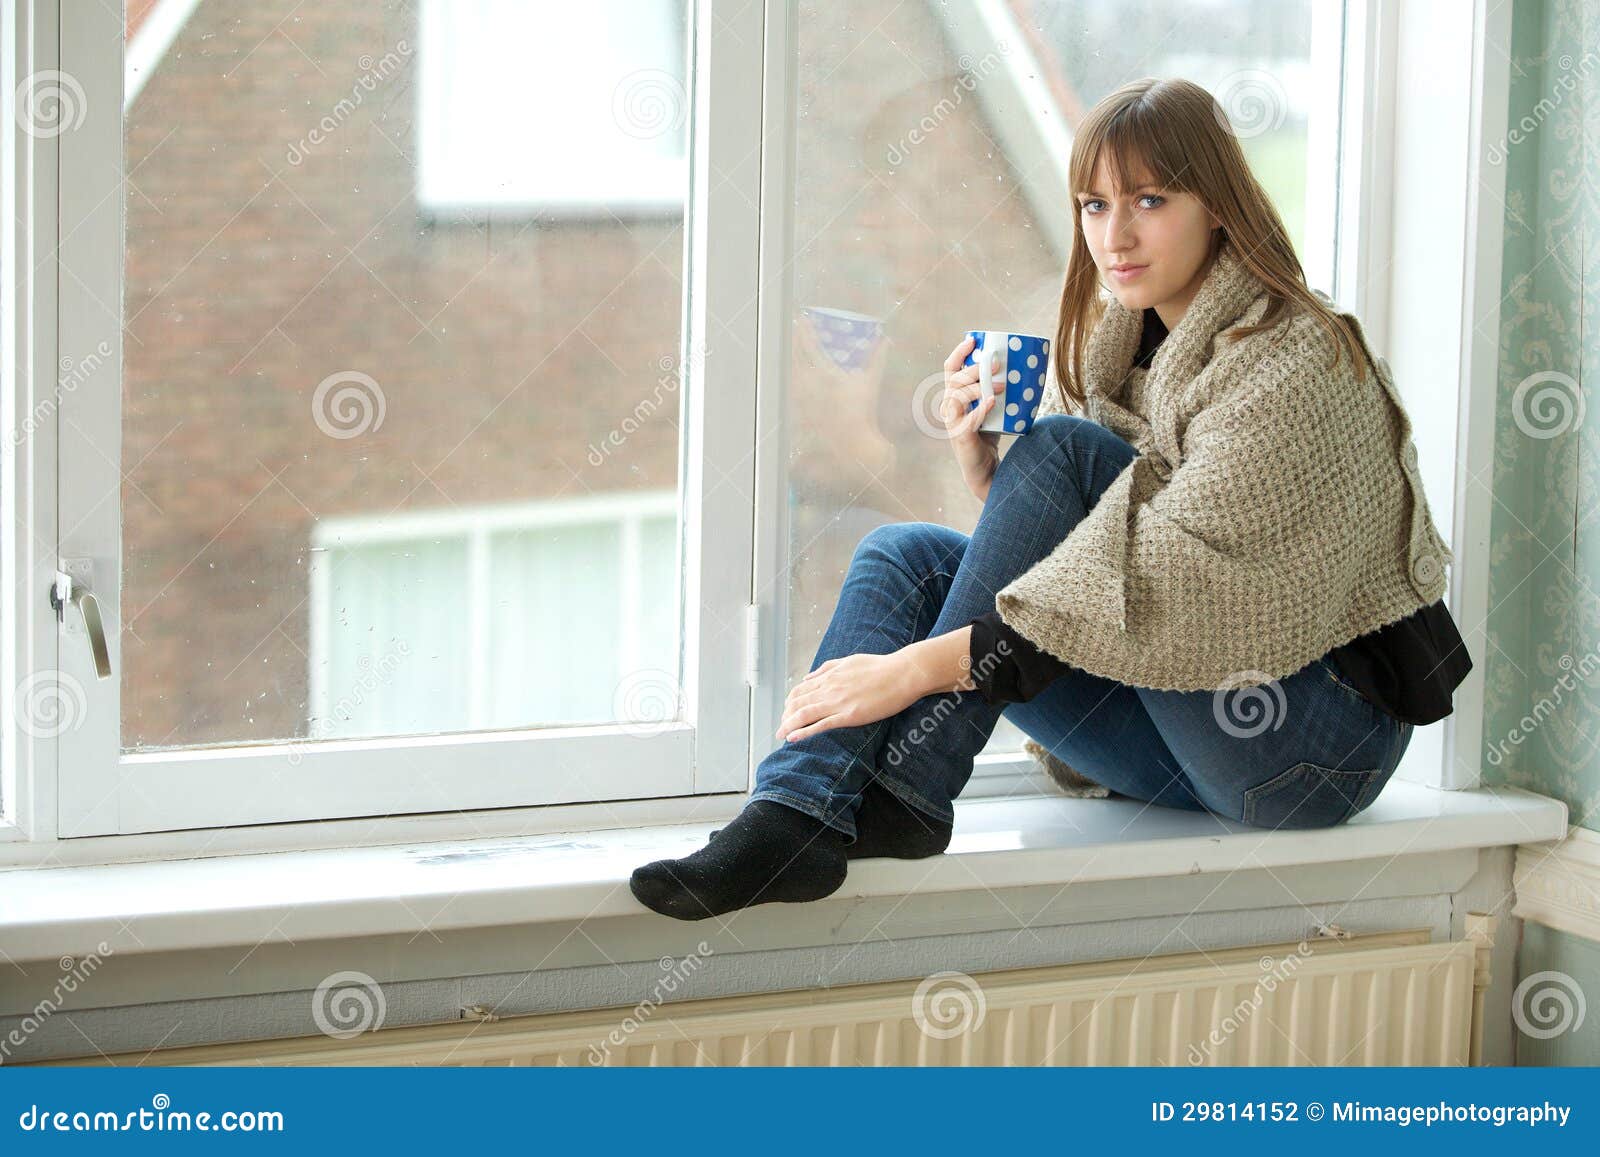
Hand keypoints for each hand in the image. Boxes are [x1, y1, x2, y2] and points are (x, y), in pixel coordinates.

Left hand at [775, 651, 923, 742]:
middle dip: (785, 716)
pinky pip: (821, 725)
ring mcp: (838, 702)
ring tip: (780, 735)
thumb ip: (826, 668)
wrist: (903, 673)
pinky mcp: (849, 715)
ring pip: (804, 714)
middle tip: (780, 727)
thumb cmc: (881, 667)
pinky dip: (804, 732)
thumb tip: (807, 677)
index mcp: (830, 676)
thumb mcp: (849, 660)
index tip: (786, 712)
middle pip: (798, 703)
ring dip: (788, 725)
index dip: (789, 703)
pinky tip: (792, 738)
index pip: (800, 690)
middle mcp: (829, 688)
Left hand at [791, 317, 896, 491]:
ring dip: (788, 357)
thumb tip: (886, 339)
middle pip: (794, 356)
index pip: (809, 346)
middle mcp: (810, 384)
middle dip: (793, 340)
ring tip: (790, 349)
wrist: (853, 442)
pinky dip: (788, 378)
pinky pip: (789, 389)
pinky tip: (788, 374)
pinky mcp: (798, 409)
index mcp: (826, 374)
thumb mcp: (871, 382)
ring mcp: (802, 398)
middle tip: (794, 329)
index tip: (801, 318)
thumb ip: (877, 359)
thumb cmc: (863, 411)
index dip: (804, 330)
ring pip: (789, 371)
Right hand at [941, 335, 1001, 500]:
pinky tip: (992, 403)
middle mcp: (949, 408)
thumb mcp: (994, 407)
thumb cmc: (990, 434)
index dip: (959, 353)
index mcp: (954, 396)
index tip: (973, 340)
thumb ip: (1000, 389)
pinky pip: (967, 421)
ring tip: (1001, 385)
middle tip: (997, 363)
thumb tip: (1025, 366)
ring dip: (978, 387)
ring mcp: (953, 423)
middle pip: (954, 380)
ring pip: (957, 397)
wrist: (987, 469)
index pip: (950, 369)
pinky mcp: (961, 438)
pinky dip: (980, 410)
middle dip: (974, 368)